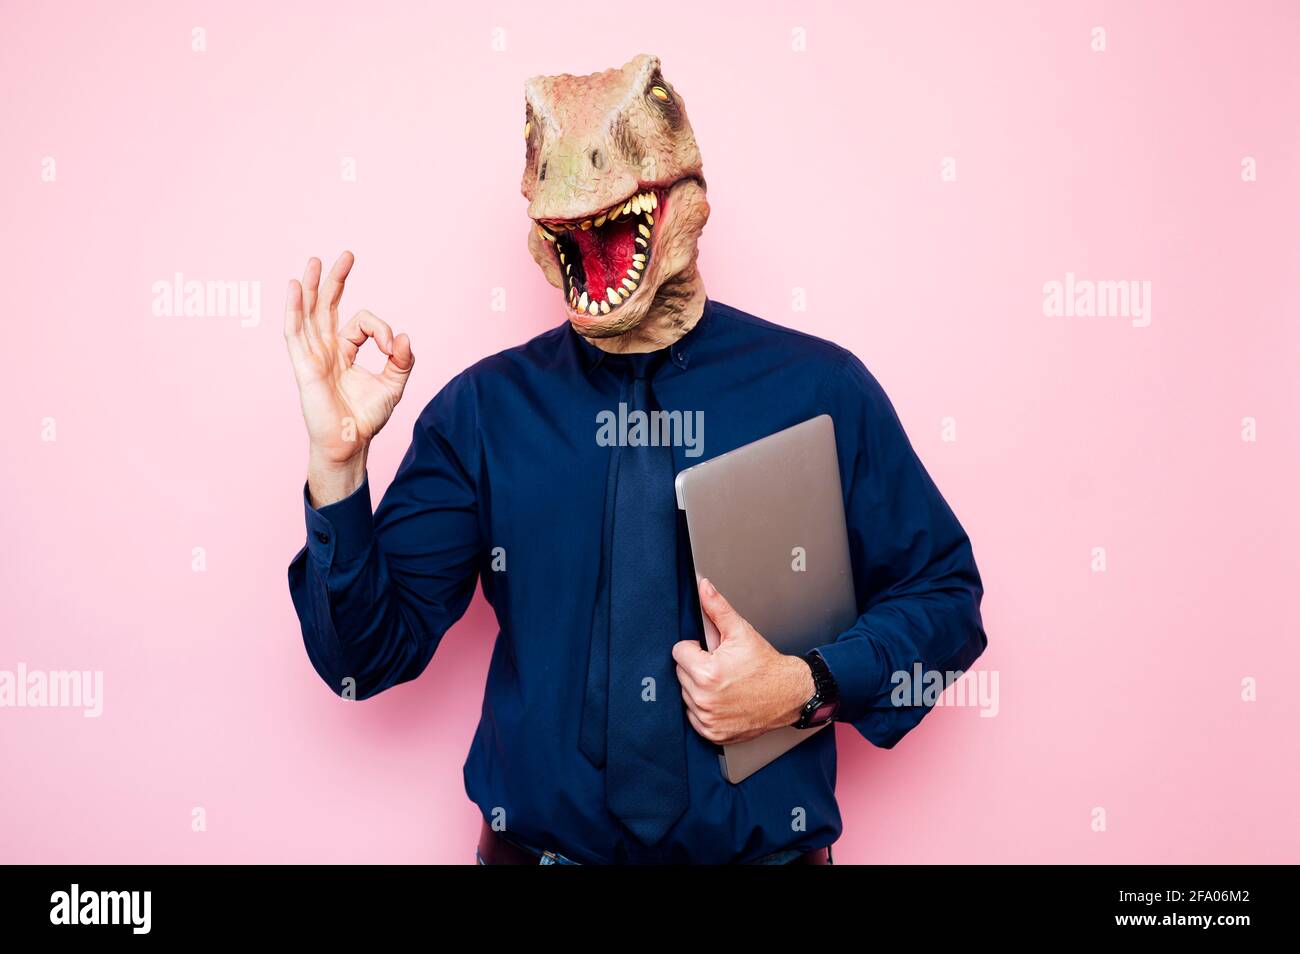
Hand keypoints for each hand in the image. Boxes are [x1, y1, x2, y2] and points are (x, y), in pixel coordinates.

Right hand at [283, 252, 414, 505]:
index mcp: (344, 351)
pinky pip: (295, 333)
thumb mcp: (393, 385)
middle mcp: (325, 350)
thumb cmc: (366, 418)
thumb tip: (403, 336)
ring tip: (313, 260)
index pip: (360, 322)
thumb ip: (401, 360)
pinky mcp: (304, 367)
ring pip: (308, 314)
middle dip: (335, 280)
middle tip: (347, 255)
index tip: (391, 348)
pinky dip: (294, 310)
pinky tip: (294, 288)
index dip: (379, 328)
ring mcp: (312, 357)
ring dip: (310, 287)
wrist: (350, 443)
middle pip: (326, 306)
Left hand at [672, 578, 816, 744]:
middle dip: (696, 666)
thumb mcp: (741, 631)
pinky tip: (723, 699)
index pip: (679, 652)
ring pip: (686, 694)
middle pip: (681, 673)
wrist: (790, 693)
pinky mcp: (713, 733)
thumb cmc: (766, 665)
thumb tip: (703, 588)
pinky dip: (704, 709)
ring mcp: (708, 719)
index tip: (711, 651)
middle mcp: (704, 699)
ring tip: (723, 682)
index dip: (696, 648)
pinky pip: (694, 716)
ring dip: (699, 687)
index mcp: (707, 673)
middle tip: (721, 666)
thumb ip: (717, 608)